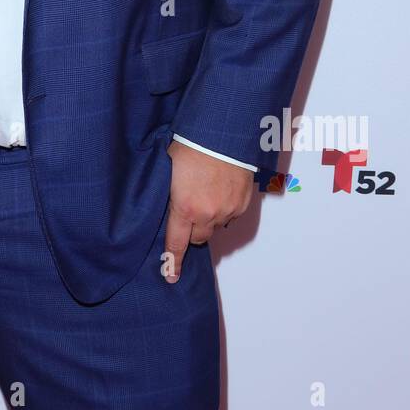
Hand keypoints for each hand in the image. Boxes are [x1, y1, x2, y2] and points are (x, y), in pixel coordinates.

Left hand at [162, 139, 253, 283]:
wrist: (223, 133)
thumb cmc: (191, 145)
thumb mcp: (168, 169)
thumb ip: (170, 194)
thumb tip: (166, 204)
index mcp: (185, 208)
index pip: (176, 243)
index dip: (173, 261)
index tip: (171, 276)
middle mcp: (208, 214)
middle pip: (198, 238)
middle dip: (192, 230)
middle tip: (188, 212)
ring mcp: (228, 210)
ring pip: (215, 226)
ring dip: (209, 217)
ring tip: (205, 194)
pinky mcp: (243, 203)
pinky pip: (231, 214)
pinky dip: (225, 208)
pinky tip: (219, 189)